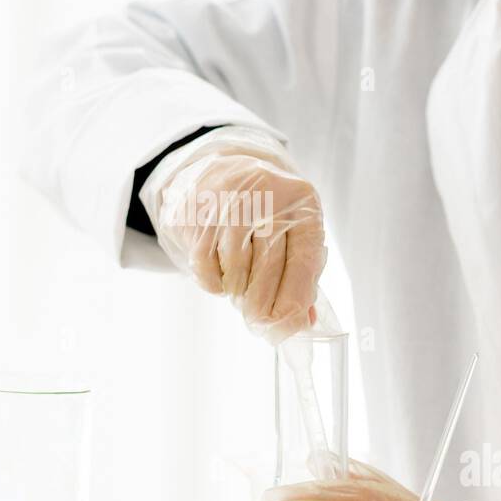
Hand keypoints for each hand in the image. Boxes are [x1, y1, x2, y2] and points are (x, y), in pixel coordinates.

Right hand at [146, 130, 326, 343]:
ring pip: (235, 269)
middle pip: (268, 267)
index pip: (303, 258)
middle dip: (265, 306)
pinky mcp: (196, 214)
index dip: (296, 298)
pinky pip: (205, 267)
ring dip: (239, 293)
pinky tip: (223, 278)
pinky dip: (214, 283)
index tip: (289, 326)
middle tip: (262, 323)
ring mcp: (227, 201)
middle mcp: (265, 195)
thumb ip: (303, 275)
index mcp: (301, 200)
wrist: (221, 174)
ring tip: (243, 294)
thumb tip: (304, 321)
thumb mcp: (295, 232)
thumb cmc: (267, 213)